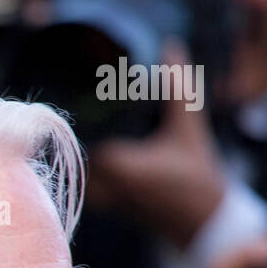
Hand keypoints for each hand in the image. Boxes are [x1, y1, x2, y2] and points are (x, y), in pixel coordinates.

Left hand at [86, 40, 225, 249]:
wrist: (203, 221)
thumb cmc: (196, 175)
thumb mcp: (189, 127)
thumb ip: (178, 89)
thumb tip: (172, 46)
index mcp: (119, 167)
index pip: (78, 139)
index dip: (72, 116)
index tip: (65, 91)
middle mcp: (105, 187)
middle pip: (71, 156)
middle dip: (70, 134)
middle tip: (66, 105)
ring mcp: (105, 201)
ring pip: (76, 175)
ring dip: (74, 155)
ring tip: (73, 128)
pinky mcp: (109, 209)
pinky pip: (85, 188)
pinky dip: (84, 172)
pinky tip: (85, 151)